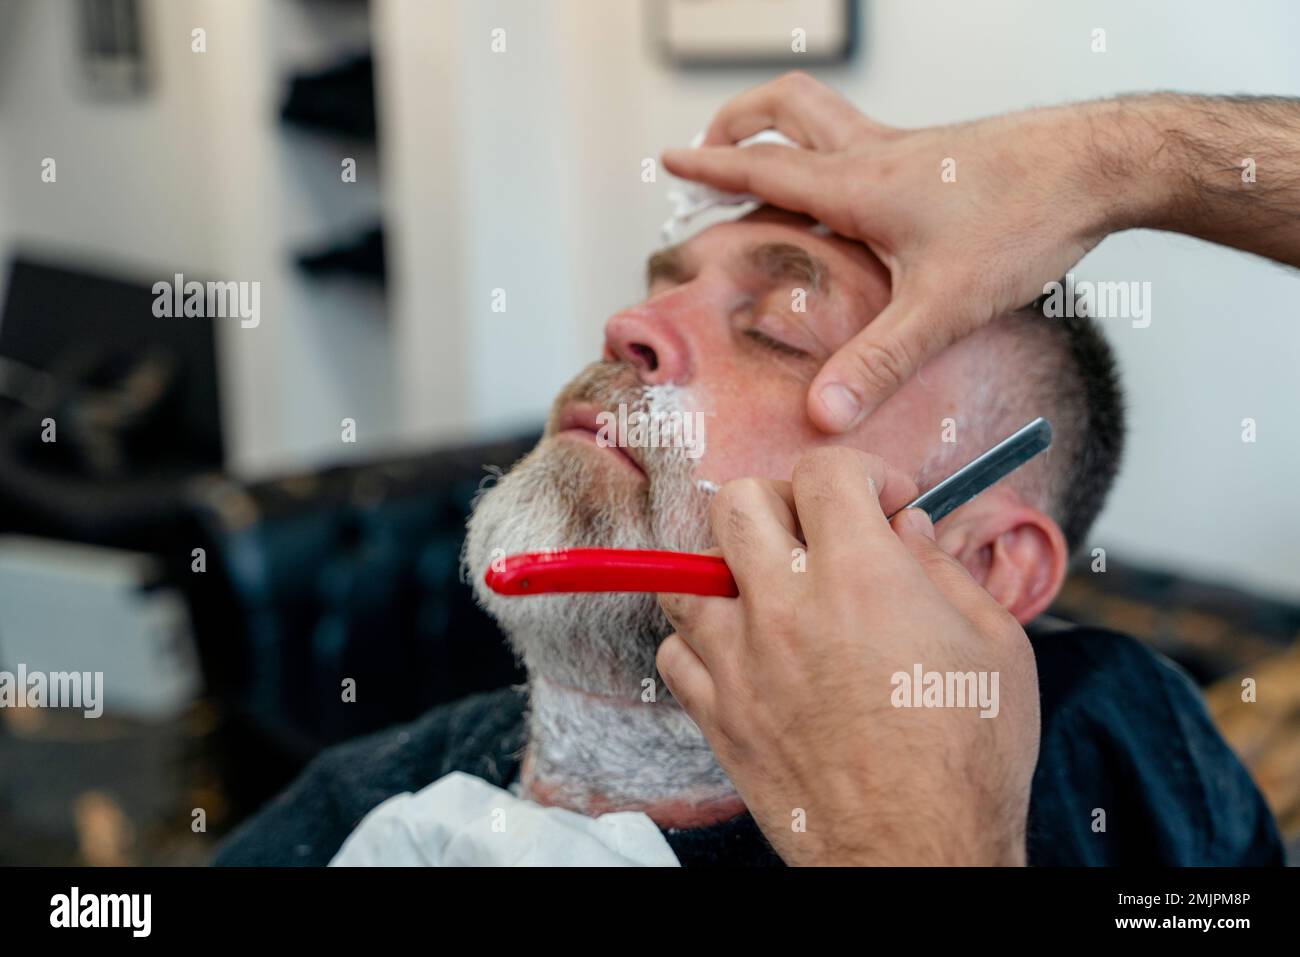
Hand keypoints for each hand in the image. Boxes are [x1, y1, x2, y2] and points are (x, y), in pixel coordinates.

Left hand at [655, 448, 1040, 865]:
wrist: (916, 855)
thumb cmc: (968, 759)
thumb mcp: (995, 644)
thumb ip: (945, 568)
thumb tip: (907, 528)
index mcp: (861, 576)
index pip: (825, 470)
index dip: (861, 474)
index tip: (882, 502)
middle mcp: (785, 606)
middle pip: (738, 500)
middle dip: (782, 502)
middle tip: (818, 535)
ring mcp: (738, 659)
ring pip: (688, 571)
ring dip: (728, 570)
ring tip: (771, 595)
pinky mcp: (716, 712)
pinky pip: (674, 650)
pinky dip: (702, 643)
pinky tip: (744, 655)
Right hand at [662, 72, 1158, 431]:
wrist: (1102, 165)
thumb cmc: (1025, 220)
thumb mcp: (943, 306)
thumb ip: (879, 362)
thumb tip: (822, 412)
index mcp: (858, 184)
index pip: (763, 167)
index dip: (710, 167)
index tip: (669, 159)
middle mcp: (877, 153)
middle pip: (788, 108)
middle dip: (738, 121)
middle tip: (713, 149)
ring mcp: (910, 148)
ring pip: (827, 115)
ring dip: (784, 128)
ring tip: (769, 168)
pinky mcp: (941, 155)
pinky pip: (867, 140)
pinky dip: (834, 153)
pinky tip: (855, 203)